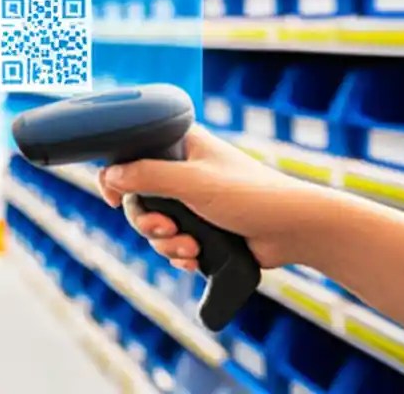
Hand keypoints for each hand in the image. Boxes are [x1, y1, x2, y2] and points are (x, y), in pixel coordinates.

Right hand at [97, 125, 330, 270]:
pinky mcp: (203, 228)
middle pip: (139, 199)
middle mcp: (183, 170)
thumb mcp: (192, 181)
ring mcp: (193, 201)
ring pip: (155, 226)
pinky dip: (180, 253)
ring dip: (167, 243)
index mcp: (181, 145)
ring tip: (191, 248)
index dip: (116, 179)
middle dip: (148, 222)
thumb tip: (108, 175)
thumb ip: (146, 176)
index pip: (132, 156)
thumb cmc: (251, 195)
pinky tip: (197, 258)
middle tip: (166, 229)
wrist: (294, 231)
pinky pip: (173, 243)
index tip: (112, 200)